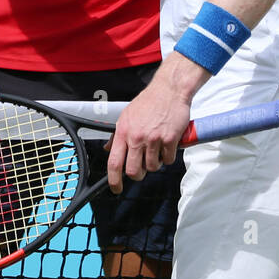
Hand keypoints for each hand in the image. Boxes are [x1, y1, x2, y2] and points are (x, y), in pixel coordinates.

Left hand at [106, 76, 191, 193]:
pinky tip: (168, 144)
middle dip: (138, 174)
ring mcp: (154, 139)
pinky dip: (168, 156)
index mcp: (123, 131)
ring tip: (157, 149)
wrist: (169, 89)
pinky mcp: (170, 139)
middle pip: (134, 171)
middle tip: (143, 168)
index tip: (116, 188)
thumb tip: (108, 149)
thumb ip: (118, 134)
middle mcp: (137, 137)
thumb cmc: (149, 102)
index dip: (114, 180)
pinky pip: (168, 160)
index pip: (114, 162)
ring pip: (153, 167)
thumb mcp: (127, 115)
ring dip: (155, 163)